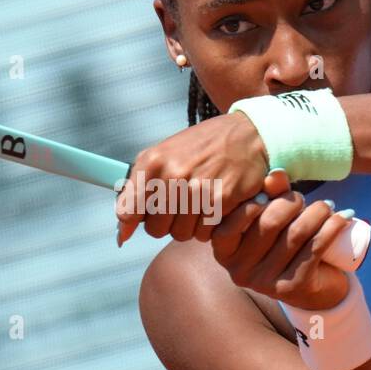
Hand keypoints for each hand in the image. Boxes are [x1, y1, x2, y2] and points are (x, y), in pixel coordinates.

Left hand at [116, 112, 267, 244]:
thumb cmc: (201, 148)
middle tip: (181, 205)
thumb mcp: (163, 155)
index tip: (145, 218)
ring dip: (190, 225)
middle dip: (167, 222)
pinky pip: (204, 234)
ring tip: (200, 203)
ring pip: (181, 234)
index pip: (127, 212)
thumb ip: (136, 190)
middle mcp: (172, 175)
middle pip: (156, 229)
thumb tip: (122, 235)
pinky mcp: (221, 200)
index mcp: (152, 162)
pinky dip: (209, 226)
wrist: (247, 134)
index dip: (133, 221)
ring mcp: (197, 189)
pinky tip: (216, 206)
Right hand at [208, 170, 352, 309]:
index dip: (252, 203)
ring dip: (316, 212)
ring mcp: (266, 282)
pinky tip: (343, 217)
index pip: (230, 224)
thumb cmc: (284, 245)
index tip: (268, 192)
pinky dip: (332, 227)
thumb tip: (277, 174)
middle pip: (268, 223)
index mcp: (225, 252)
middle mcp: (240, 271)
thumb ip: (269, 194)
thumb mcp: (272, 217)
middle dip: (290, 202)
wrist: (314, 287)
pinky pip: (315, 247)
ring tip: (326, 206)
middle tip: (302, 199)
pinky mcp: (294, 287)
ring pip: (295, 234)